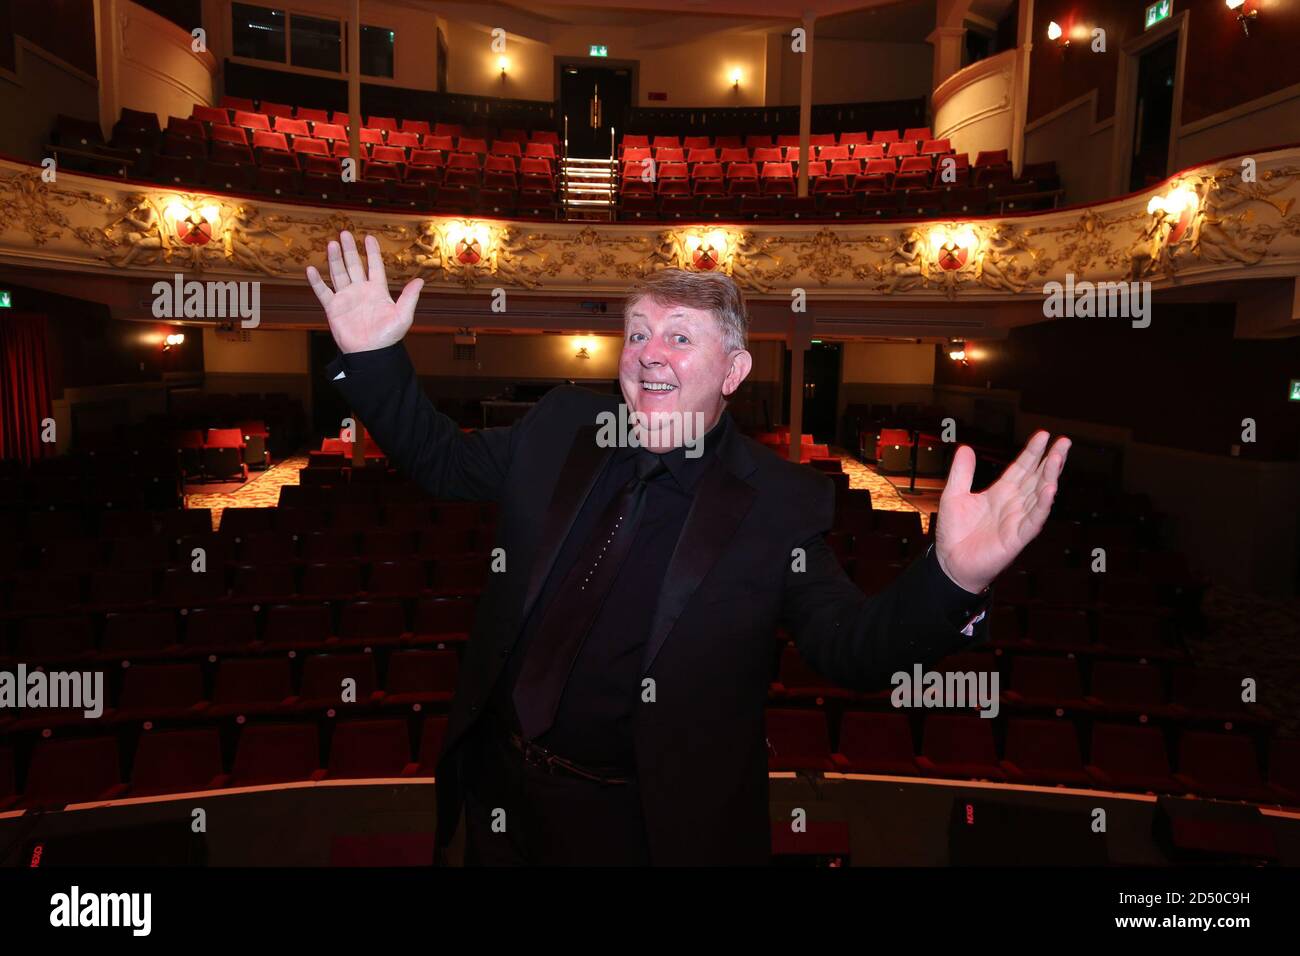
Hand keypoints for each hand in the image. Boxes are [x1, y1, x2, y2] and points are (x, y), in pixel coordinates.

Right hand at [306, 230, 422, 353]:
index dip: (371, 252)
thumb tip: (421, 281)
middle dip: (349, 250)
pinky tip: (311, 270)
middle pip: (353, 265)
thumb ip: (409, 298)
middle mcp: (360, 290)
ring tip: (332, 244)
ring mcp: (346, 298)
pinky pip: (323, 292)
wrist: (370, 354)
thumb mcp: (403, 316)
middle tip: (344, 233)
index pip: (374, 266)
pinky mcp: (333, 308)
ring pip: (338, 273)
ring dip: (335, 259)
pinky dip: (316, 282)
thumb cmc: (388, 337)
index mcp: (377, 290)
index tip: (368, 237)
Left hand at [934, 431, 1070, 592]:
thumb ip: (961, 473)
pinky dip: (1042, 505)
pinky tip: (1050, 489)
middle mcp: (1013, 504)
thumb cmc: (954, 532)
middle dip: (1051, 460)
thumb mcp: (954, 495)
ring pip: (1039, 496)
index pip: (1021, 468)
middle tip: (1064, 441)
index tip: (1043, 435)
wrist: (949, 562)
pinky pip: (1033, 520)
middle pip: (1036, 478)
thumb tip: (965, 448)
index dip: (1032, 452)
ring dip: (1050, 477)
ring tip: (1058, 458)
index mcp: (1001, 493)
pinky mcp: (1016, 538)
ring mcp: (1017, 520)